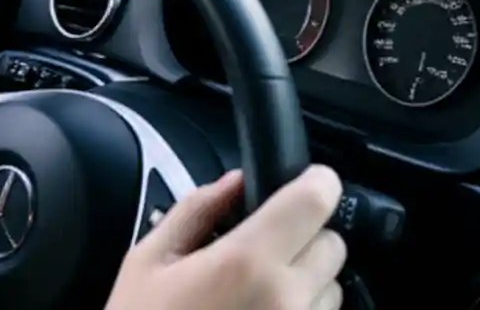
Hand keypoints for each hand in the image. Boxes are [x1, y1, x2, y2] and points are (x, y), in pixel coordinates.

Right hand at [106, 165, 346, 309]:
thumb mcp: (147, 263)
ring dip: (307, 288)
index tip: (306, 185)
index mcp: (247, 262)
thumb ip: (197, 210)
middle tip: (263, 257)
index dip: (316, 184)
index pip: (319, 199)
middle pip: (333, 246)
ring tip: (256, 303)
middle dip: (304, 242)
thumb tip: (237, 182)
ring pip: (332, 290)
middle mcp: (286, 299)